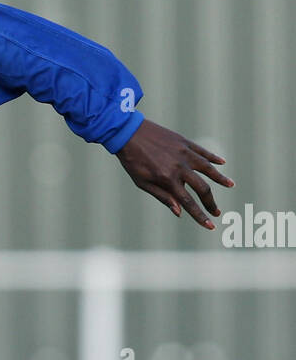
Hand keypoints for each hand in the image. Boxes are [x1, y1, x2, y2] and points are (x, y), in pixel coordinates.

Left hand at [116, 119, 232, 229]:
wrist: (128, 133)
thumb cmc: (133, 161)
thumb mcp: (143, 183)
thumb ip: (163, 196)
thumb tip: (180, 212)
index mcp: (168, 180)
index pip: (188, 202)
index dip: (200, 215)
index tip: (210, 226)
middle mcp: (179, 167)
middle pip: (202, 188)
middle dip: (210, 202)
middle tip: (217, 212)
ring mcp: (184, 153)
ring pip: (208, 168)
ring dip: (220, 178)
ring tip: (231, 185)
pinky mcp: (184, 142)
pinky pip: (202, 151)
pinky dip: (213, 158)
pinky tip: (222, 164)